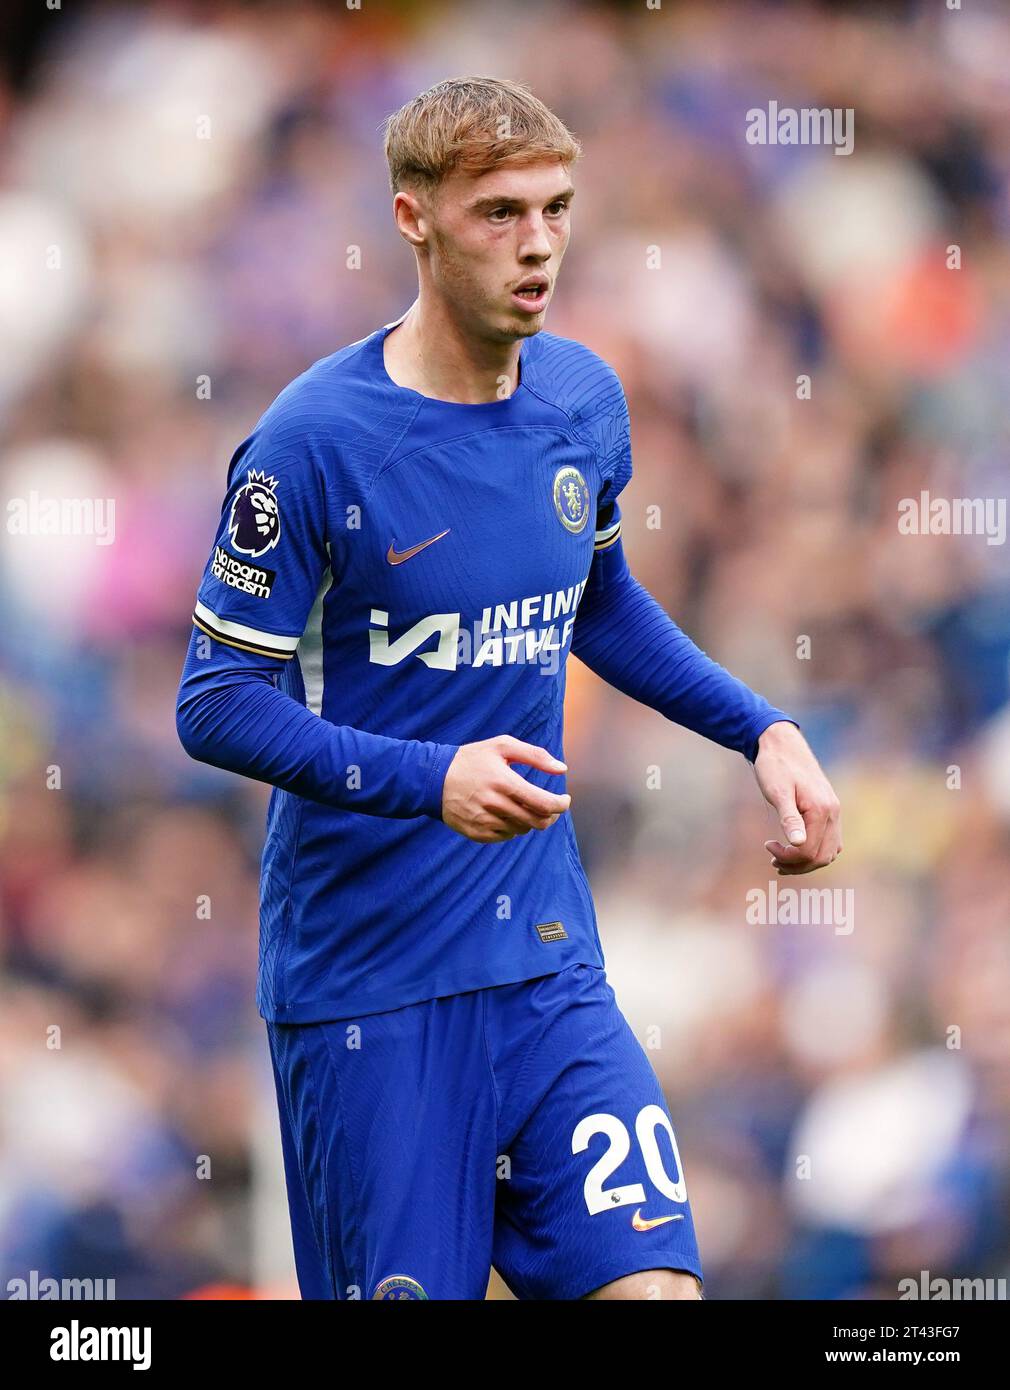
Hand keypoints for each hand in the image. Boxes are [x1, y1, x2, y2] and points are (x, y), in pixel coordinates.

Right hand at [441, 736, 570, 842]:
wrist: (432, 779)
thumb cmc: (471, 759)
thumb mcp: (501, 746)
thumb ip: (535, 755)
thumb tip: (561, 768)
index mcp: (503, 782)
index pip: (544, 803)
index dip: (561, 805)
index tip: (565, 800)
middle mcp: (494, 804)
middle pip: (537, 821)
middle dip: (550, 815)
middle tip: (550, 806)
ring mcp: (484, 822)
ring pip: (523, 830)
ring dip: (530, 820)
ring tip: (522, 805)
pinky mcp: (476, 833)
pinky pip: (506, 837)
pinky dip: (513, 827)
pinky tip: (506, 814)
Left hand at [753, 721, 841, 873]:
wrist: (782, 744)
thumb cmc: (776, 766)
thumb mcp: (778, 792)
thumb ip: (789, 818)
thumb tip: (797, 844)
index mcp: (821, 809)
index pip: (808, 851)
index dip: (787, 857)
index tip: (768, 846)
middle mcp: (833, 813)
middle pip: (822, 857)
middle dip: (797, 864)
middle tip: (773, 861)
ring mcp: (834, 812)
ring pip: (829, 852)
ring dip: (806, 862)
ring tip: (781, 859)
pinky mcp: (830, 810)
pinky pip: (831, 841)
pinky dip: (815, 851)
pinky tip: (796, 848)